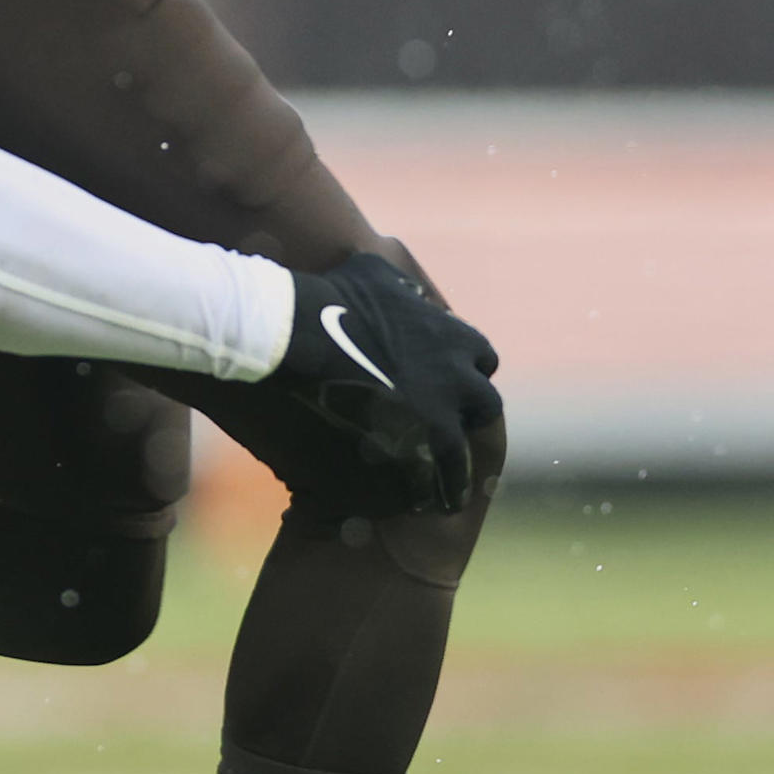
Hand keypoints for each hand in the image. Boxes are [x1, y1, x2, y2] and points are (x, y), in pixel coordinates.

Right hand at [263, 252, 500, 515]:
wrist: (288, 338)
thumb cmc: (327, 300)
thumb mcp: (375, 275)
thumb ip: (403, 288)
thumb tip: (413, 295)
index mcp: (456, 341)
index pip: (483, 363)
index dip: (461, 374)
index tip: (444, 385)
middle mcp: (456, 385)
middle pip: (484, 411)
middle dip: (463, 419)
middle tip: (439, 431)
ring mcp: (434, 426)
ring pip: (459, 464)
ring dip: (448, 474)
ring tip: (436, 492)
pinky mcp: (406, 460)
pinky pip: (423, 489)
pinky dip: (412, 494)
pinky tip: (395, 498)